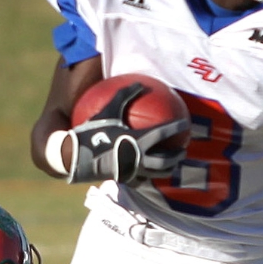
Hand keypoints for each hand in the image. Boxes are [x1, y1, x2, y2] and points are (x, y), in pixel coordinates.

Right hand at [68, 83, 186, 184]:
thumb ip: (125, 95)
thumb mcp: (108, 110)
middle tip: (183, 148)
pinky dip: (150, 177)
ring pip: (157, 173)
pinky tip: (150, 174)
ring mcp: (133, 171)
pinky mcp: (125, 179)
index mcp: (138, 140)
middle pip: (166, 159)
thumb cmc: (92, 132)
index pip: (163, 133)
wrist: (76, 156)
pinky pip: (142, 180)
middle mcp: (139, 158)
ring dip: (168, 168)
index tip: (185, 123)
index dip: (176, 128)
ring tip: (172, 164)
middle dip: (177, 155)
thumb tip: (140, 83)